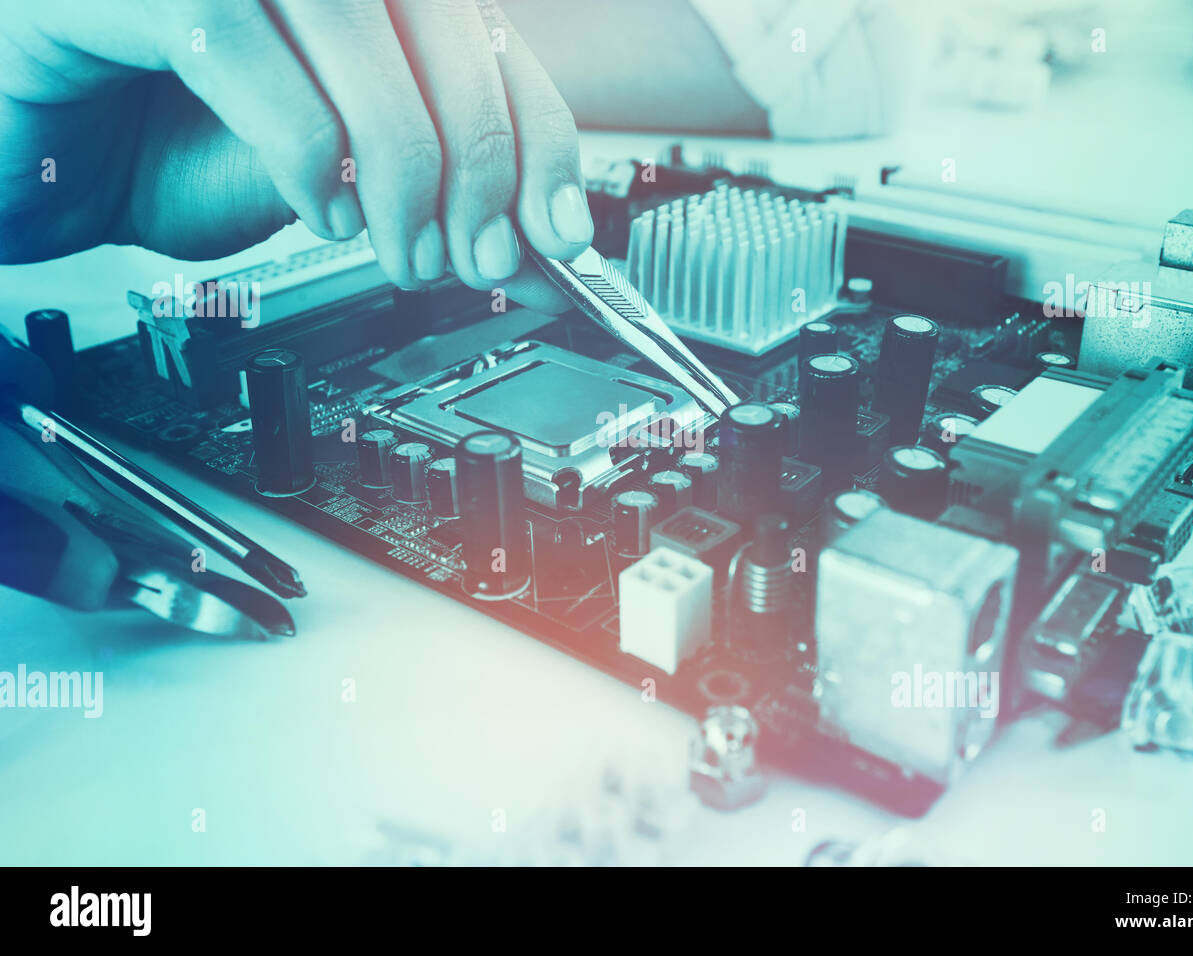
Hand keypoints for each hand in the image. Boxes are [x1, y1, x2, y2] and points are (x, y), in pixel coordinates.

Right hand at [0, 0, 592, 310]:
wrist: (33, 158)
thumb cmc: (163, 147)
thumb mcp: (331, 175)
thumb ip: (422, 185)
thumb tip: (530, 240)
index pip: (485, 30)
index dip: (538, 130)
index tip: (562, 229)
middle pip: (437, 14)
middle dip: (481, 156)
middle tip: (482, 256)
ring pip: (350, 16)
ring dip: (402, 158)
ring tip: (403, 252)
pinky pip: (235, 41)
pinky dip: (299, 143)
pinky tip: (317, 209)